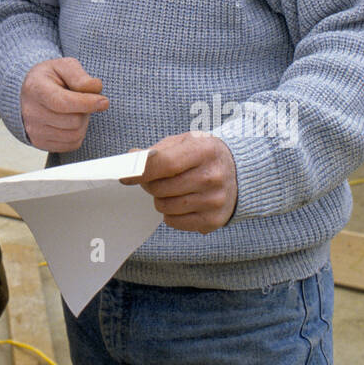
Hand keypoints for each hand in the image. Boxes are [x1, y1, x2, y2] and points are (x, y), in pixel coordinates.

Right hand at [20, 58, 108, 152]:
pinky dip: (77, 134)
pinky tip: (70, 121)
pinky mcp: (40, 143)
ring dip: (82, 123)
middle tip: (82, 100)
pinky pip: (71, 145)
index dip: (87, 103)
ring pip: (74, 135)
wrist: (31, 93)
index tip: (104, 101)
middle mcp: (31, 112)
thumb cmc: (50, 78)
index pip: (63, 102)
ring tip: (75, 110)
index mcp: (35, 88)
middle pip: (74, 121)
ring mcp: (34, 130)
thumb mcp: (63, 66)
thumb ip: (80, 76)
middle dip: (85, 111)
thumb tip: (95, 89)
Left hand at [121, 131, 236, 232]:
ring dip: (161, 198)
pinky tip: (183, 201)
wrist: (239, 172)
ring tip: (173, 189)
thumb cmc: (204, 155)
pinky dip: (171, 213)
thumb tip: (130, 159)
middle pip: (160, 188)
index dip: (140, 171)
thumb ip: (156, 151)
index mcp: (205, 151)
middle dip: (150, 184)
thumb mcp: (184, 142)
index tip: (124, 174)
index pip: (164, 164)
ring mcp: (214, 201)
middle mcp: (212, 177)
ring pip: (164, 207)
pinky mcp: (213, 221)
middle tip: (157, 178)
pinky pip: (173, 222)